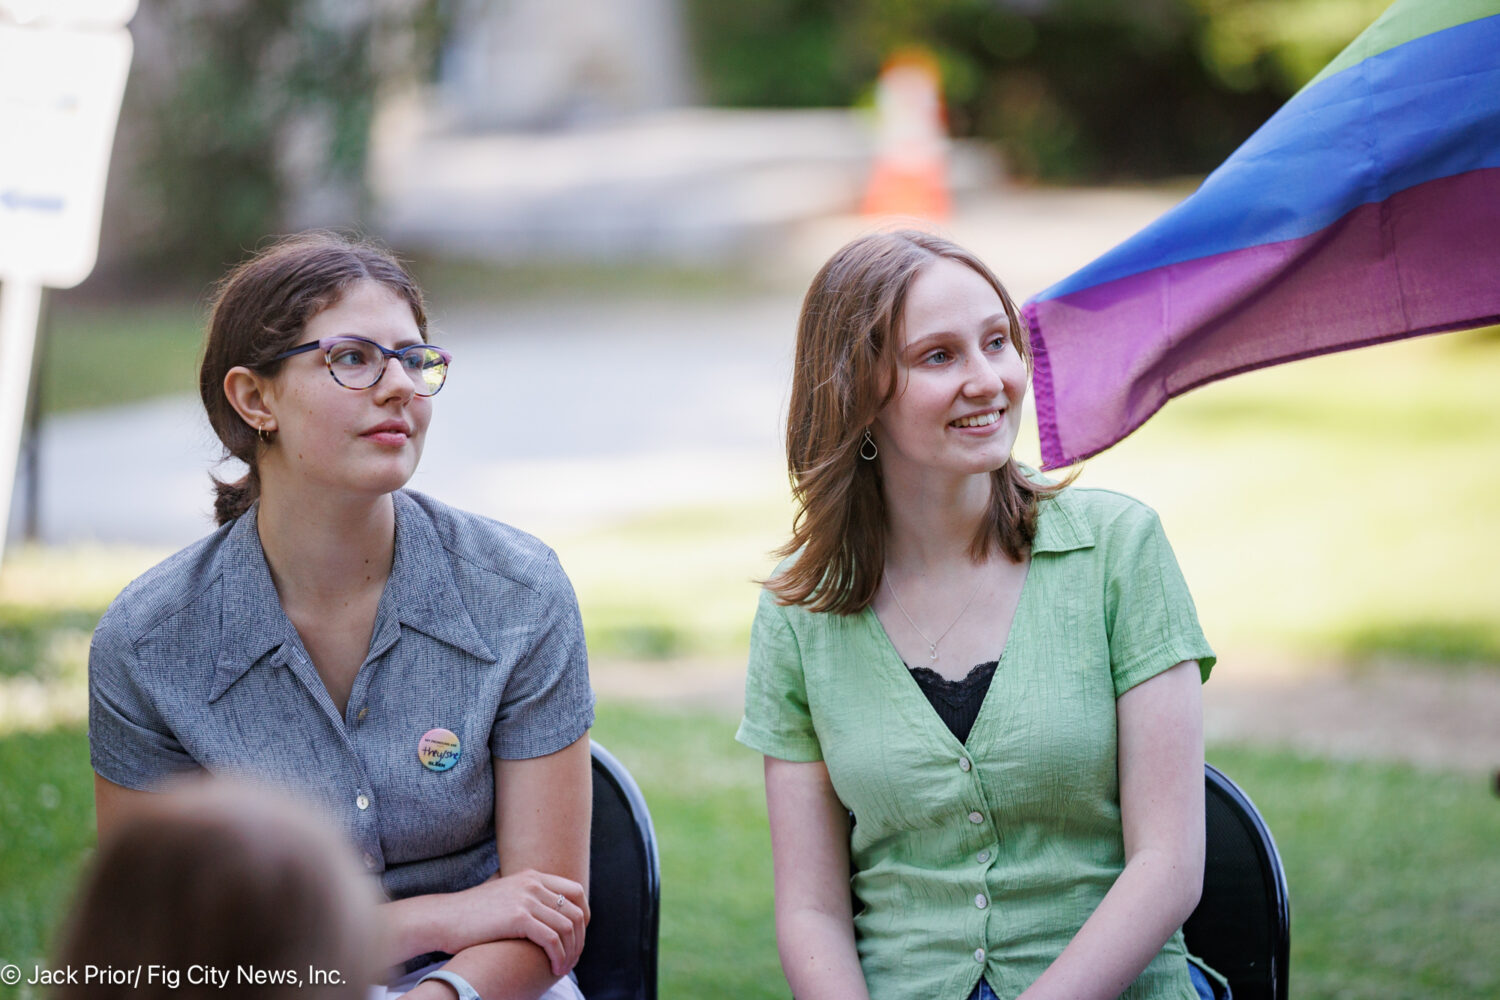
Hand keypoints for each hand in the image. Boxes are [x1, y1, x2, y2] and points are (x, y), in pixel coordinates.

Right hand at [450, 869, 589, 976]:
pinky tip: (554, 969)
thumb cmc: (470, 916)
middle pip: (576, 911)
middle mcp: (532, 883)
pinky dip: (559, 957)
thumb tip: (548, 920)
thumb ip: (527, 901)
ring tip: (563, 969)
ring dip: (571, 952)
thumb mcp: (504, 898)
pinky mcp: (518, 917)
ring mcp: (526, 898)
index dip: (584, 916)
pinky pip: (552, 939)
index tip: (578, 937)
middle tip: (573, 959)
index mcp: (532, 876)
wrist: (442, 919)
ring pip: (567, 927)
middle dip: (579, 939)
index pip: (575, 891)